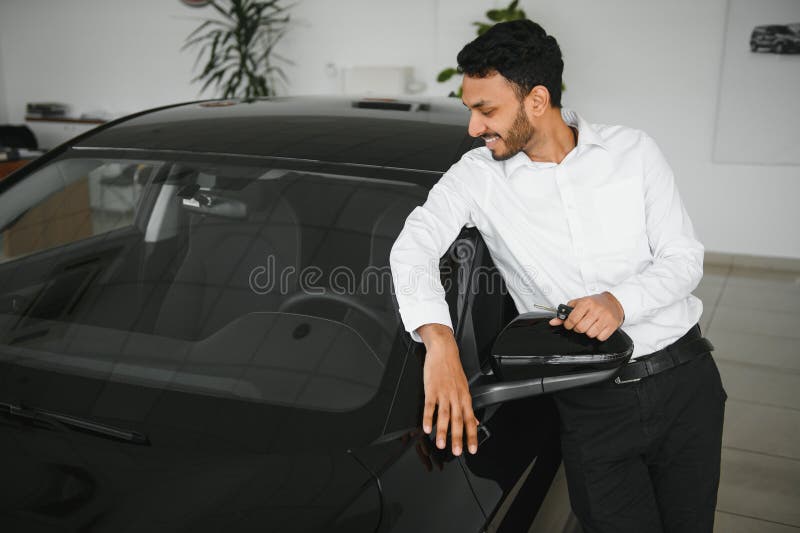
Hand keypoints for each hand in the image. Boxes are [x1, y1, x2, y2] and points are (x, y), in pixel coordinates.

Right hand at [417, 324, 479, 456]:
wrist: (444, 351)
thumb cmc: (452, 369)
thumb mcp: (464, 388)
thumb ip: (467, 407)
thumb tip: (475, 422)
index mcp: (464, 397)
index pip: (470, 420)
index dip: (472, 436)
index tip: (472, 449)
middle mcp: (456, 396)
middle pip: (458, 420)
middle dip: (457, 438)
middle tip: (456, 452)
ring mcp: (444, 393)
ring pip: (444, 415)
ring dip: (442, 431)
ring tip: (441, 444)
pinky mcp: (432, 389)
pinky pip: (430, 405)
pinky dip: (428, 417)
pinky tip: (427, 427)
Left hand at [549, 292, 623, 340]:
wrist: (613, 302)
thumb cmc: (594, 303)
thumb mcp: (578, 304)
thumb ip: (565, 313)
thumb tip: (553, 322)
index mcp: (586, 303)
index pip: (572, 319)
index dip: (568, 324)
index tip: (569, 324)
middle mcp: (596, 310)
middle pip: (581, 328)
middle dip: (578, 329)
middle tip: (580, 324)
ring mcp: (606, 317)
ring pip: (590, 334)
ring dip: (588, 332)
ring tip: (590, 325)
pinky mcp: (612, 325)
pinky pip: (601, 337)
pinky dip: (598, 335)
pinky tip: (598, 328)